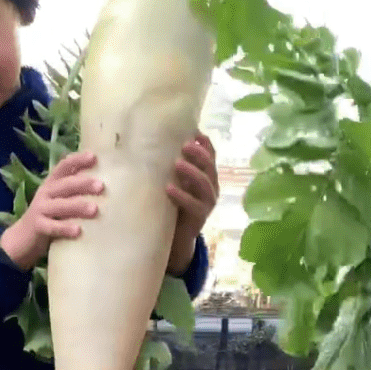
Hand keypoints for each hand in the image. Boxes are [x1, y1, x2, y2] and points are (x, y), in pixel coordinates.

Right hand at [0, 150, 102, 271]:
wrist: (22, 239)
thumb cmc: (48, 217)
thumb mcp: (59, 200)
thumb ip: (74, 192)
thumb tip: (104, 183)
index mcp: (52, 183)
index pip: (64, 167)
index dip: (77, 160)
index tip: (94, 156)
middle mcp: (46, 193)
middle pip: (64, 185)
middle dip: (82, 184)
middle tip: (101, 186)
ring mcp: (40, 209)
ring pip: (60, 205)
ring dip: (77, 206)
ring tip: (94, 209)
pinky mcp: (38, 227)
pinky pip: (52, 227)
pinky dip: (64, 228)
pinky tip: (78, 231)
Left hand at [166, 133, 218, 276]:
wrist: (176, 236)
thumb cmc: (175, 203)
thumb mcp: (176, 181)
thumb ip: (174, 166)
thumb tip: (159, 141)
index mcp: (207, 175)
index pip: (211, 155)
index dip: (205, 143)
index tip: (194, 133)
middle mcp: (211, 187)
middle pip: (210, 166)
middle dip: (199, 154)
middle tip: (185, 146)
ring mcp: (208, 202)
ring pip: (205, 184)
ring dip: (192, 172)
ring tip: (178, 164)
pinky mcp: (201, 217)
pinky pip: (194, 205)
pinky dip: (182, 196)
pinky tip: (169, 188)